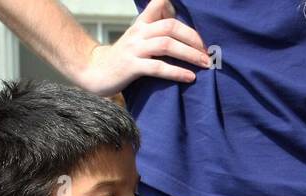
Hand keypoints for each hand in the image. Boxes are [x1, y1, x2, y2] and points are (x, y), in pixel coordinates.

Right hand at [79, 0, 210, 94]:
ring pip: (166, 44)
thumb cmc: (125, 57)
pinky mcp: (132, 67)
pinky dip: (176, 72)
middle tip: (208, 50)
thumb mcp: (139, 38)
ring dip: (189, 54)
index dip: (171, 1)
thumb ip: (157, 28)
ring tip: (204, 63)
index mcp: (142, 23)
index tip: (194, 8)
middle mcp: (139, 32)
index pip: (158, 4)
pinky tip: (190, 77)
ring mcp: (135, 49)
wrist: (96, 72)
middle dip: (193, 38)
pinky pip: (158, 67)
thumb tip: (177, 19)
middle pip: (170, 26)